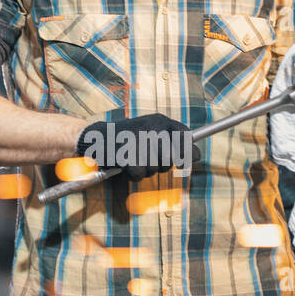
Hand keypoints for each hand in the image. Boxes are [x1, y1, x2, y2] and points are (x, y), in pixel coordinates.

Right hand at [75, 112, 200, 179]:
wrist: (97, 138)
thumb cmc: (130, 139)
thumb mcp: (154, 132)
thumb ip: (175, 142)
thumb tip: (197, 156)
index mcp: (160, 120)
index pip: (186, 137)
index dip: (188, 151)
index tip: (183, 160)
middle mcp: (151, 127)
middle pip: (172, 157)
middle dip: (163, 164)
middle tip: (150, 159)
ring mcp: (138, 140)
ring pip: (156, 168)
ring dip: (147, 169)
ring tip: (136, 159)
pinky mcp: (125, 154)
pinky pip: (140, 174)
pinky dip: (134, 174)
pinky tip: (126, 165)